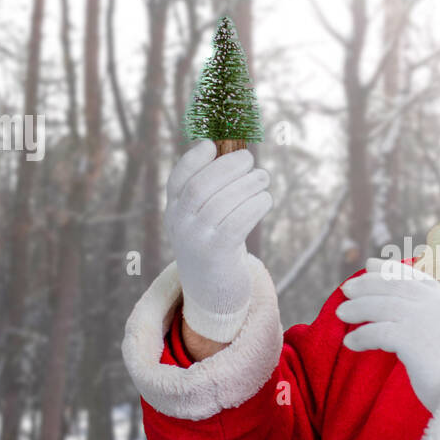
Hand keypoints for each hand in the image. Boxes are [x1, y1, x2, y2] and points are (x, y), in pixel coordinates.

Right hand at [164, 141, 271, 342]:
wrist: (214, 293)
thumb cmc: (215, 245)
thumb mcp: (204, 219)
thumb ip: (211, 191)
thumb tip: (232, 153)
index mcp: (174, 211)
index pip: (179, 178)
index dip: (194, 159)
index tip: (212, 145)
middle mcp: (179, 224)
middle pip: (202, 186)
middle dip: (228, 167)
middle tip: (250, 160)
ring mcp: (195, 240)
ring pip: (222, 202)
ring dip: (247, 184)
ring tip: (263, 178)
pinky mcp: (216, 254)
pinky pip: (236, 222)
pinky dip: (254, 205)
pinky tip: (265, 199)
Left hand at [335, 257, 439, 413]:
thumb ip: (435, 324)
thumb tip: (403, 321)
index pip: (418, 278)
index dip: (392, 270)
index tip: (371, 266)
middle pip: (397, 284)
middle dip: (369, 283)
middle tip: (347, 288)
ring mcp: (427, 320)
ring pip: (384, 304)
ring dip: (359, 307)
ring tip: (340, 313)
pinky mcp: (414, 340)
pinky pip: (379, 332)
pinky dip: (361, 335)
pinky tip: (349, 342)